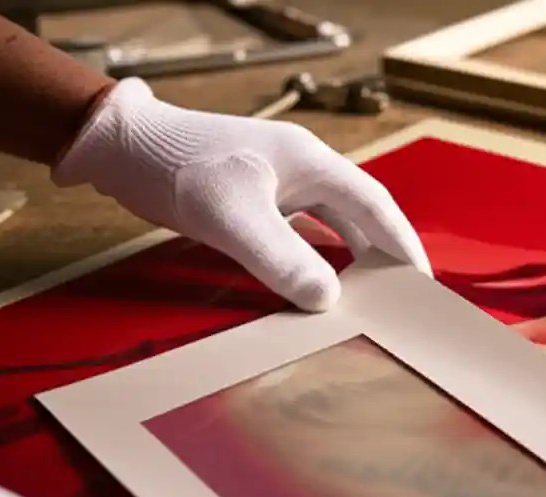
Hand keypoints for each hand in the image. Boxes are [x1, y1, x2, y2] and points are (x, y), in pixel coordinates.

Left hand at [51, 78, 430, 311]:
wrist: (123, 146)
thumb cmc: (178, 166)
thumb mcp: (233, 218)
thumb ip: (282, 259)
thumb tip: (328, 300)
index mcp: (310, 162)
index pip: (375, 206)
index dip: (403, 245)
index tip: (422, 283)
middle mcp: (301, 169)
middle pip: (359, 215)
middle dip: (382, 256)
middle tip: (400, 300)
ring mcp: (276, 182)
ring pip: (330, 224)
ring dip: (350, 257)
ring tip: (367, 296)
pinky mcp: (252, 196)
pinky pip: (300, 230)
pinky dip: (315, 256)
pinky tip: (316, 280)